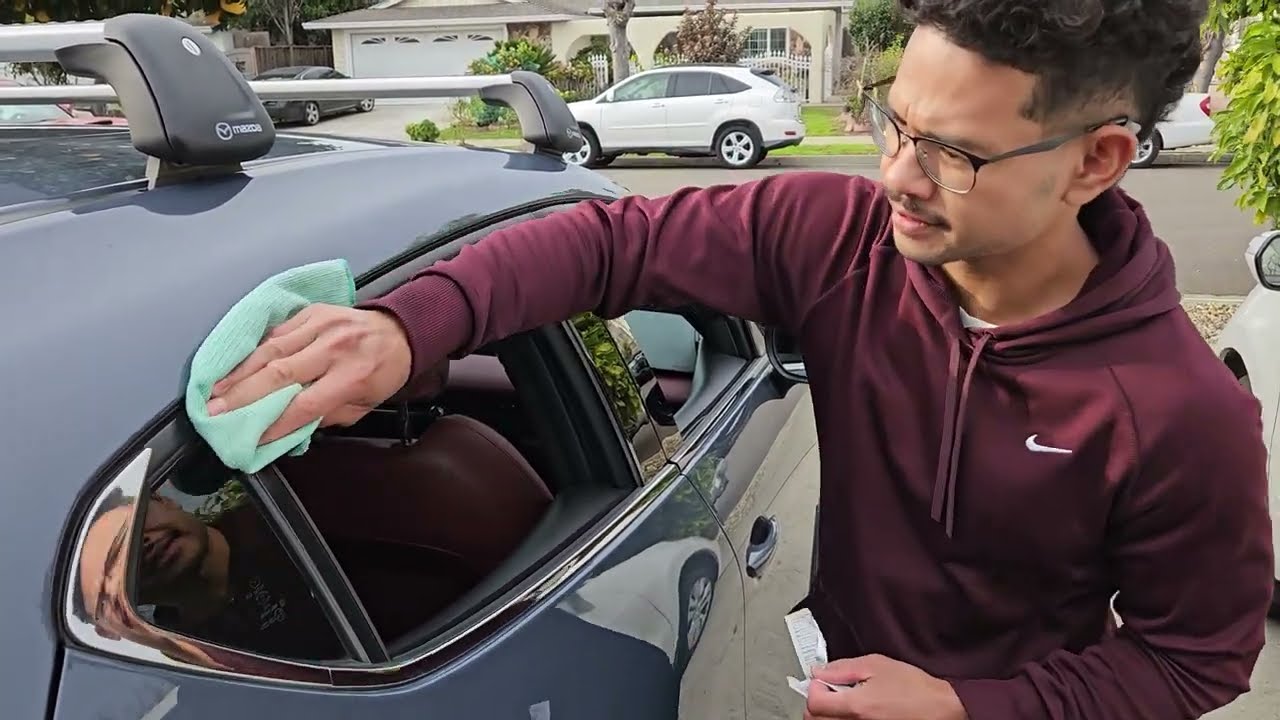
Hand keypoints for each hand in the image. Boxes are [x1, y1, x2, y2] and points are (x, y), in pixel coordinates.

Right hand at [206, 304, 412, 443]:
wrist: (400, 331)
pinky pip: (275, 333)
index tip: (248, 439)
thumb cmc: (381, 373)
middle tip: (214, 412)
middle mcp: (334, 347)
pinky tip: (234, 367)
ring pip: (270, 350)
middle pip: (279, 374)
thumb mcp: (363, 405)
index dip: (273, 424)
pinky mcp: (311, 312)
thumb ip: (327, 416)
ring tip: (214, 391)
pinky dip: (251, 351)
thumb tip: (287, 426)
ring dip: (237, 372)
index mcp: (353, 375)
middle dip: (242, 396)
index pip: (305, 404)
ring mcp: (321, 325)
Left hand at [804, 655, 966, 719]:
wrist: (940, 708)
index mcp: (856, 706)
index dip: (814, 687)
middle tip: (830, 690)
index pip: (813, 702)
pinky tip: (855, 711)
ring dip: (828, 713)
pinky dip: (841, 719)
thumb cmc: (914, 686)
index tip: (823, 680)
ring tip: (844, 700)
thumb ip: (842, 668)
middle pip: (815, 719)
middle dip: (818, 702)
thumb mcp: (876, 665)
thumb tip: (819, 671)